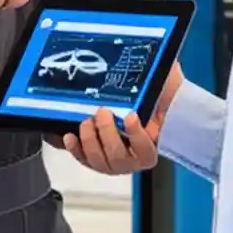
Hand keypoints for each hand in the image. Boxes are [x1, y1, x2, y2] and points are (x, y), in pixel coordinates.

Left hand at [52, 61, 185, 174]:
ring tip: (87, 121)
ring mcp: (110, 163)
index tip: (130, 115)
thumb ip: (163, 86)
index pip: (145, 148)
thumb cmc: (149, 101)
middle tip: (103, 111)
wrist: (132, 109)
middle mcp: (131, 161)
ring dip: (90, 141)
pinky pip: (83, 160)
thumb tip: (162, 69)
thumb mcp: (161, 92)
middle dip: (107, 133)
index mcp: (149, 149)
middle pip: (118, 156)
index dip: (136, 134)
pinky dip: (75, 150)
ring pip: (98, 161)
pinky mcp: (93, 160)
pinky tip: (69, 136)